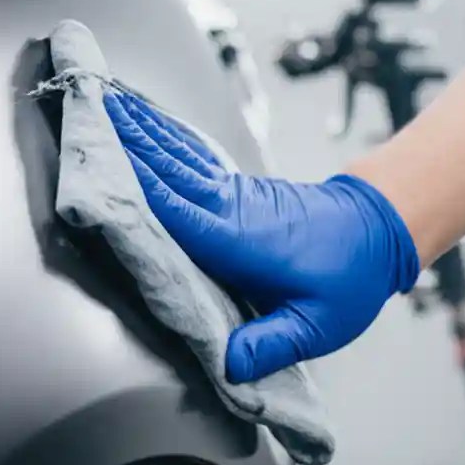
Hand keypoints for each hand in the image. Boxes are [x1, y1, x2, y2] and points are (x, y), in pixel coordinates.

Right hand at [103, 91, 419, 382]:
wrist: (377, 229)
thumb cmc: (348, 277)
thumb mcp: (319, 324)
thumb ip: (271, 343)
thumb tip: (231, 365)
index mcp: (239, 240)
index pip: (174, 208)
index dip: (134, 182)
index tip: (100, 153)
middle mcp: (229, 208)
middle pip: (165, 169)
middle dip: (124, 138)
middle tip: (86, 106)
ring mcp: (231, 193)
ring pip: (174, 155)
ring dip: (137, 127)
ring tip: (104, 99)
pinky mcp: (234, 189)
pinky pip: (188, 157)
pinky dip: (162, 135)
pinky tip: (143, 120)